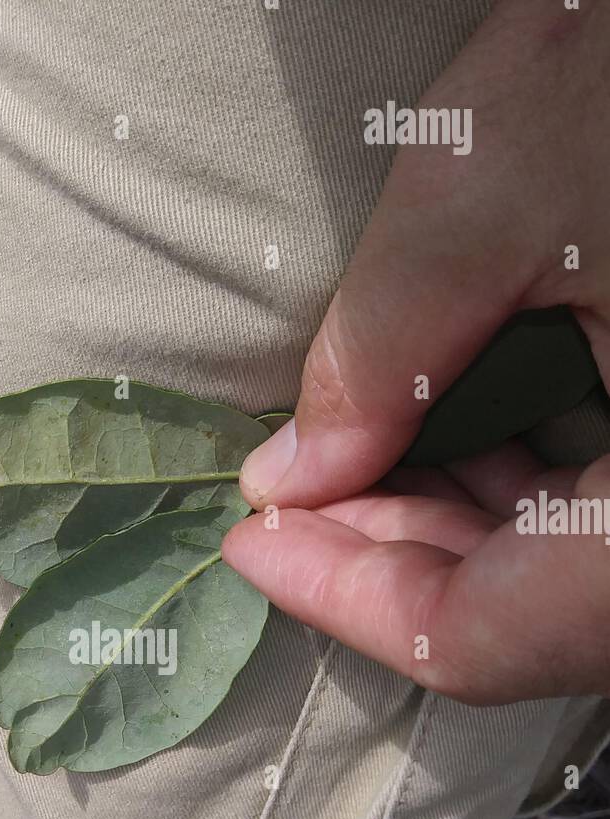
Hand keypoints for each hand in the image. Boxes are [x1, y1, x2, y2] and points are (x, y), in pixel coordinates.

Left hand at [222, 0, 609, 704]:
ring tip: (359, 453)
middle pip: (527, 617)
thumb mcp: (514, 173)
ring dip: (453, 524)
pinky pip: (609, 517)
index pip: (491, 637)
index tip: (252, 541)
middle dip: (389, 554)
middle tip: (295, 490)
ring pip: (570, 576)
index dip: (349, 599)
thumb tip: (295, 472)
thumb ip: (386, 343)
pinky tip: (461, 423)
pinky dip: (526, 486)